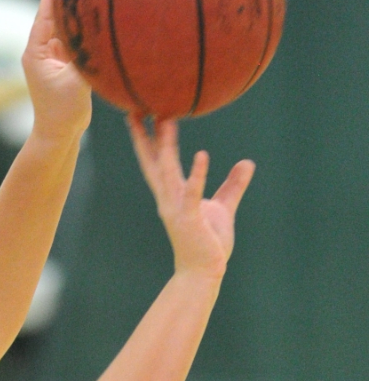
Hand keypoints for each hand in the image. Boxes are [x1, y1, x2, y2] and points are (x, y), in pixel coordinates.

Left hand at [22, 0, 91, 143]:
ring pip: (65, 28)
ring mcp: (51, 58)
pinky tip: (94, 15)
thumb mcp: (76, 81)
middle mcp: (41, 52)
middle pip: (54, 17)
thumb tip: (97, 32)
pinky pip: (73, 40)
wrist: (58, 136)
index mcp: (36, 52)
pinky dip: (82, 29)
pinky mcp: (63, 66)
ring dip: (75, 11)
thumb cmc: (63, 113)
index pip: (45, 14)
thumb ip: (85, 54)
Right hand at [128, 116, 254, 279]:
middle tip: (135, 108)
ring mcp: (177, 207)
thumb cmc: (209, 243)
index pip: (157, 161)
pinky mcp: (190, 218)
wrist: (203, 272)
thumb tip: (247, 162)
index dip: (149, 138)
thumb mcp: (223, 207)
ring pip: (168, 171)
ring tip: (165, 120)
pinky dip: (197, 174)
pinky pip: (192, 192)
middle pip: (153, 161)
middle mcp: (168, 197)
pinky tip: (202, 155)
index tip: (140, 114)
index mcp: (173, 194)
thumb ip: (233, 184)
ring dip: (166, 146)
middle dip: (144, 135)